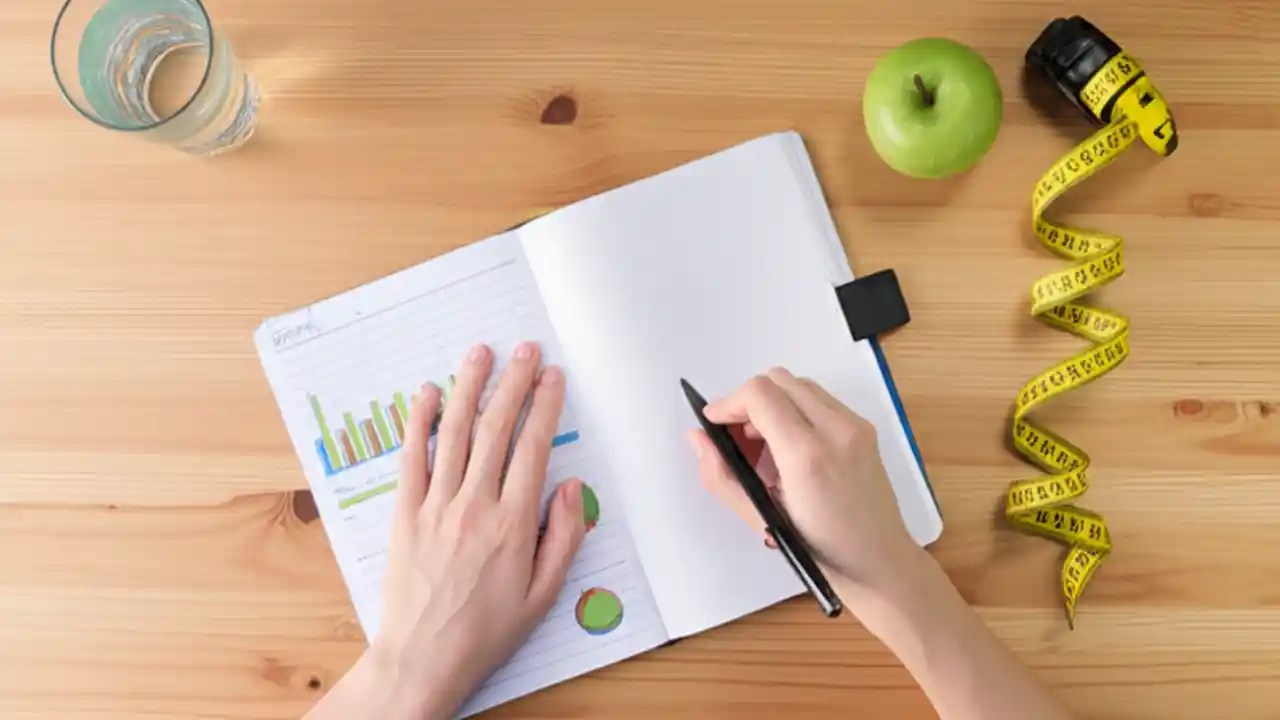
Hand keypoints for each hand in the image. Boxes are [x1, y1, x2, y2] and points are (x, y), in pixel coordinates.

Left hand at [365, 342, 585, 718]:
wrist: (424, 657)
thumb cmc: (488, 630)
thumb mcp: (544, 593)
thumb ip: (563, 536)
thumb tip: (571, 487)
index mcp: (514, 523)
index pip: (533, 448)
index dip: (545, 406)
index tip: (553, 376)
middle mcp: (475, 505)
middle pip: (496, 429)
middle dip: (514, 383)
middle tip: (525, 350)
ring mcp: (435, 506)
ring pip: (455, 434)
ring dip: (469, 388)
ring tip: (481, 353)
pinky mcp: (404, 513)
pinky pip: (412, 458)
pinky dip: (418, 422)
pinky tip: (426, 394)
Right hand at [686, 368, 923, 602]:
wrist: (880, 561)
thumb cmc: (822, 551)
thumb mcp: (762, 518)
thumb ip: (722, 476)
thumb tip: (698, 438)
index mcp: (807, 456)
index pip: (760, 394)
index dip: (728, 402)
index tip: (715, 422)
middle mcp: (836, 431)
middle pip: (778, 380)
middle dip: (749, 401)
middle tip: (738, 436)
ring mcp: (856, 427)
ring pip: (799, 385)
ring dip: (773, 404)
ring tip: (764, 446)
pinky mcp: (865, 429)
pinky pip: (820, 400)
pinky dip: (796, 411)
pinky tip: (790, 448)